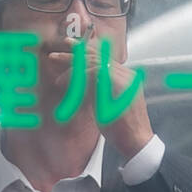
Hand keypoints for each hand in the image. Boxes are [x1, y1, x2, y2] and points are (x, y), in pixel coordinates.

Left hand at [47, 34, 152, 160]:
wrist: (137, 142)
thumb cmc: (122, 130)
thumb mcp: (108, 106)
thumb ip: (98, 92)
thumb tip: (79, 85)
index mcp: (126, 78)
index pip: (103, 59)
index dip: (84, 53)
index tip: (69, 49)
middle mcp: (126, 74)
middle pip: (97, 57)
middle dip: (73, 54)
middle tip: (54, 55)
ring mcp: (123, 78)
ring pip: (93, 63)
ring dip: (71, 67)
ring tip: (56, 72)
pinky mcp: (117, 84)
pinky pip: (92, 73)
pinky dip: (76, 77)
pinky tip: (64, 83)